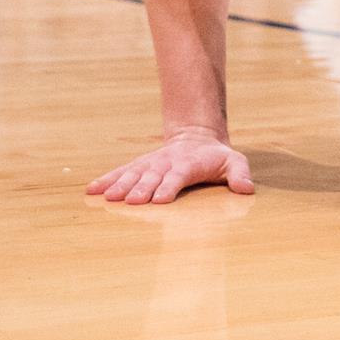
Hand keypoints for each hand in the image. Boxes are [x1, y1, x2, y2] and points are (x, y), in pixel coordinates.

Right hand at [86, 128, 253, 204]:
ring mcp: (151, 164)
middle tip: (131, 201)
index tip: (160, 199)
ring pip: (133, 174)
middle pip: (153, 176)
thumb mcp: (234, 162)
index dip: (169, 186)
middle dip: (142, 188)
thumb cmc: (217, 158)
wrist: (196, 138)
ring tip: (107, 198)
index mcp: (189, 164)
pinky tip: (92, 191)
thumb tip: (247, 188)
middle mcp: (166, 164)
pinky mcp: (139, 166)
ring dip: (120, 185)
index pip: (178, 176)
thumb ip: (240, 174)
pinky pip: (121, 172)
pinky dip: (107, 180)